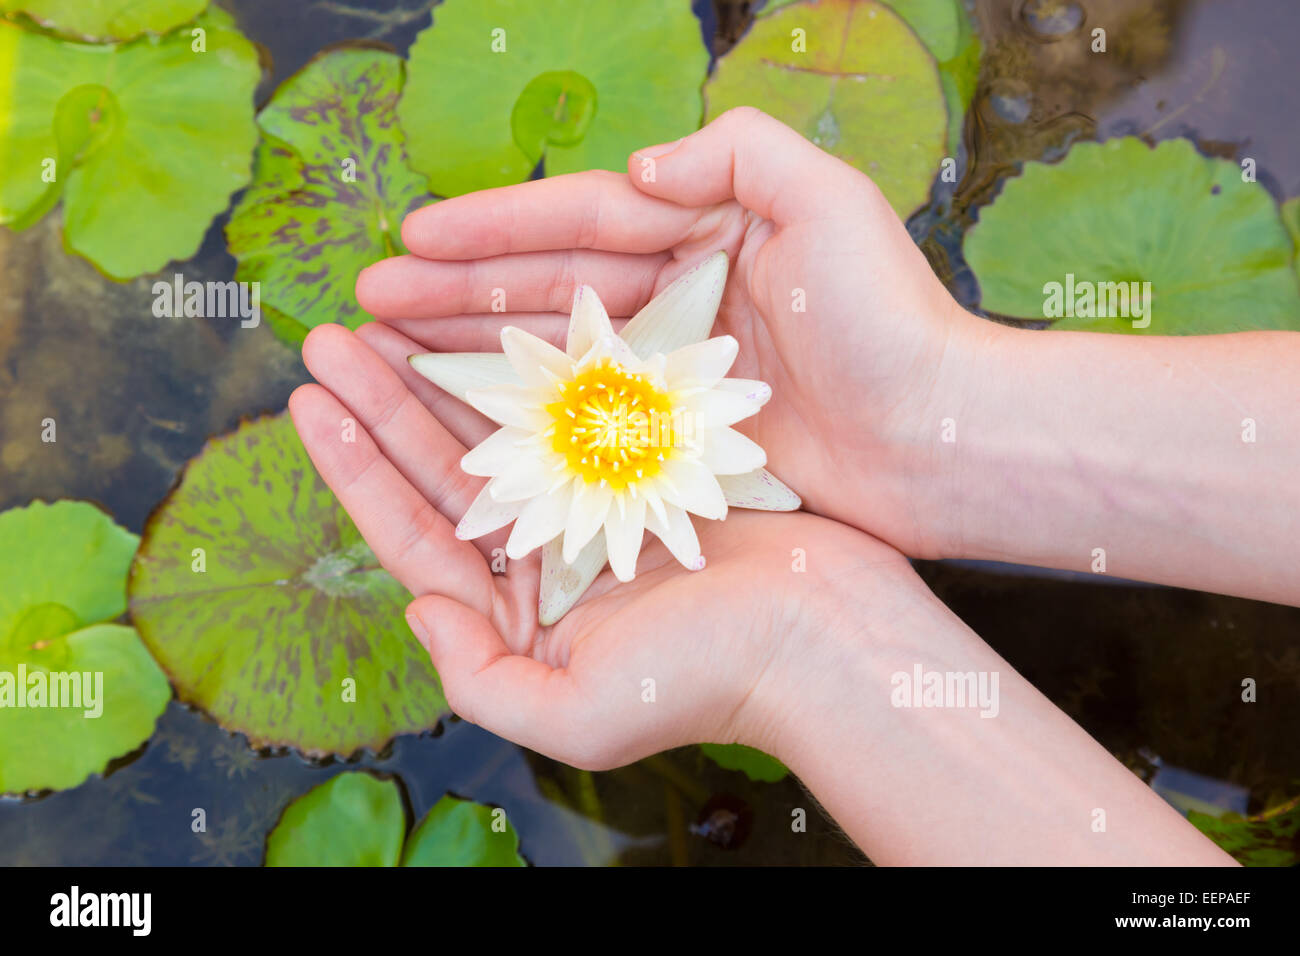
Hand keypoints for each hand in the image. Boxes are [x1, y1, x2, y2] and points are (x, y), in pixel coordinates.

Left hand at [289, 321, 916, 769]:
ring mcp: (593, 504)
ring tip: (384, 318)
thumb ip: (480, 683)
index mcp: (518, 615)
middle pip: (442, 471)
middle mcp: (546, 557)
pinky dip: (527, 367)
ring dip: (439, 376)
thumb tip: (419, 612)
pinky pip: (568, 405)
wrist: (827, 635)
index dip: (354, 470)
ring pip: (497, 430)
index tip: (308, 402)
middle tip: (330, 338)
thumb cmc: (708, 684)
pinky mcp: (643, 463)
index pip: (413, 535)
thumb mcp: (579, 717)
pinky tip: (488, 326)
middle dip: (382, 405)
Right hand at [355, 107, 985, 558]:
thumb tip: (636, 166)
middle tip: (366, 302)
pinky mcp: (678, 432)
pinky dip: (521, 412)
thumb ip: (734, 154)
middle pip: (543, 286)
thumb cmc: (890, 322)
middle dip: (452, 291)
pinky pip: (581, 414)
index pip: (577, 219)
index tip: (410, 236)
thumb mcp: (827, 200)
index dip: (490, 226)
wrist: (938, 439)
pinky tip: (462, 415)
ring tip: (387, 351)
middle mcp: (678, 292)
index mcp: (704, 229)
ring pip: (549, 350)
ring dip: (468, 349)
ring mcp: (673, 366)